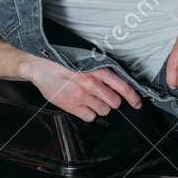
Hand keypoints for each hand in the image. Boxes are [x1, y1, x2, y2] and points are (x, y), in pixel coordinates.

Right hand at [19, 55, 141, 121]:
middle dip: (111, 101)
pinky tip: (82, 105)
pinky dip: (88, 113)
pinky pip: (90, 117)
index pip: (123, 87)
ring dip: (100, 107)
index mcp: (97, 70)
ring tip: (89, 98)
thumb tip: (118, 84)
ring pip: (104, 111)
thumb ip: (101, 72)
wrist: (40, 66)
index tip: (137, 104)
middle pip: (115, 103)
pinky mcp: (72, 106)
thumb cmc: (62, 62)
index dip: (133, 97)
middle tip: (102, 96)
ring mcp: (82, 96)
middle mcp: (92, 83)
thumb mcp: (86, 61)